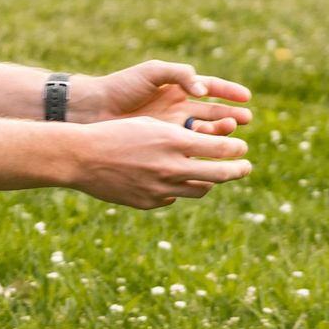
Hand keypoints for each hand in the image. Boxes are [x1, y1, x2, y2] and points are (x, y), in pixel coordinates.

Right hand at [72, 116, 251, 208]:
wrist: (81, 157)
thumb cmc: (116, 132)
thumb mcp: (152, 126)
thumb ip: (181, 138)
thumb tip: (206, 149)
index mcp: (174, 141)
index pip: (220, 148)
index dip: (236, 149)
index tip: (242, 148)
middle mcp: (171, 167)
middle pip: (219, 174)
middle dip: (238, 170)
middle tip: (246, 167)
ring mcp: (160, 188)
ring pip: (199, 190)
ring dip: (208, 182)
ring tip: (211, 176)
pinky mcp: (149, 203)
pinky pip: (173, 198)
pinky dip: (177, 189)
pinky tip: (169, 181)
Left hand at [78, 60, 252, 134]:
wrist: (91, 110)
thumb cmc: (120, 86)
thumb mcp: (151, 72)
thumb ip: (179, 74)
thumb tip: (204, 90)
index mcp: (177, 89)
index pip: (211, 89)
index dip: (230, 93)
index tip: (247, 98)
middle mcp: (178, 109)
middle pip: (212, 113)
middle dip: (230, 116)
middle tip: (245, 120)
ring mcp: (171, 129)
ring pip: (202, 133)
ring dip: (218, 133)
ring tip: (228, 132)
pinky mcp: (162, 147)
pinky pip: (187, 150)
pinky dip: (200, 151)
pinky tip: (209, 153)